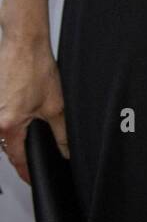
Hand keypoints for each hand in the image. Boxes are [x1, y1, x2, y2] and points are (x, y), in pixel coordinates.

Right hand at [0, 30, 68, 184]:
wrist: (23, 42)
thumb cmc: (34, 66)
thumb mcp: (55, 104)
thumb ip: (61, 131)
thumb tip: (65, 149)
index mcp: (9, 125)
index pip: (17, 159)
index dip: (27, 172)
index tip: (31, 179)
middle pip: (5, 148)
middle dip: (20, 153)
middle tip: (33, 156)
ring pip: (0, 135)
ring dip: (12, 137)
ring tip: (27, 127)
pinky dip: (7, 122)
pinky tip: (18, 111)